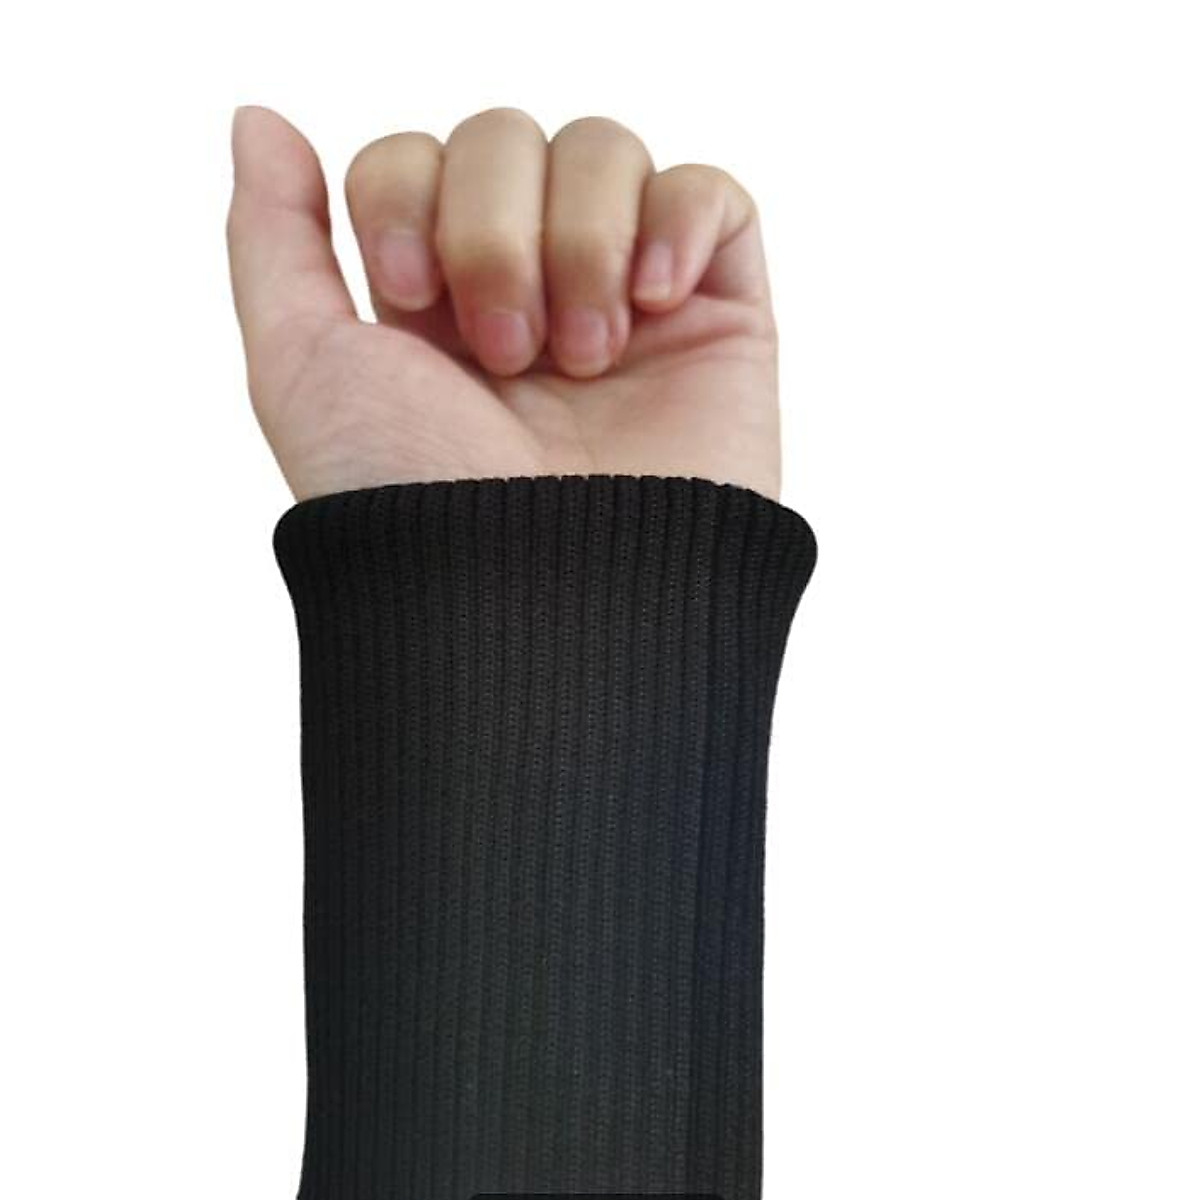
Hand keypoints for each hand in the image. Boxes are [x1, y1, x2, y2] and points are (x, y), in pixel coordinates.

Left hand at [227, 106, 781, 501]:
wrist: (543, 607)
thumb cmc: (417, 507)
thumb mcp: (303, 368)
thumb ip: (273, 238)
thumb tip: (261, 120)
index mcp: (435, 304)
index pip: (419, 158)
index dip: (406, 197)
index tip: (412, 301)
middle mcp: (530, 291)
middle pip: (508, 139)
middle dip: (493, 231)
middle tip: (504, 352)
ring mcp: (626, 306)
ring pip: (607, 152)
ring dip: (579, 241)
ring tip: (579, 358)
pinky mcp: (718, 325)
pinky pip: (716, 197)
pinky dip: (679, 220)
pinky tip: (650, 304)